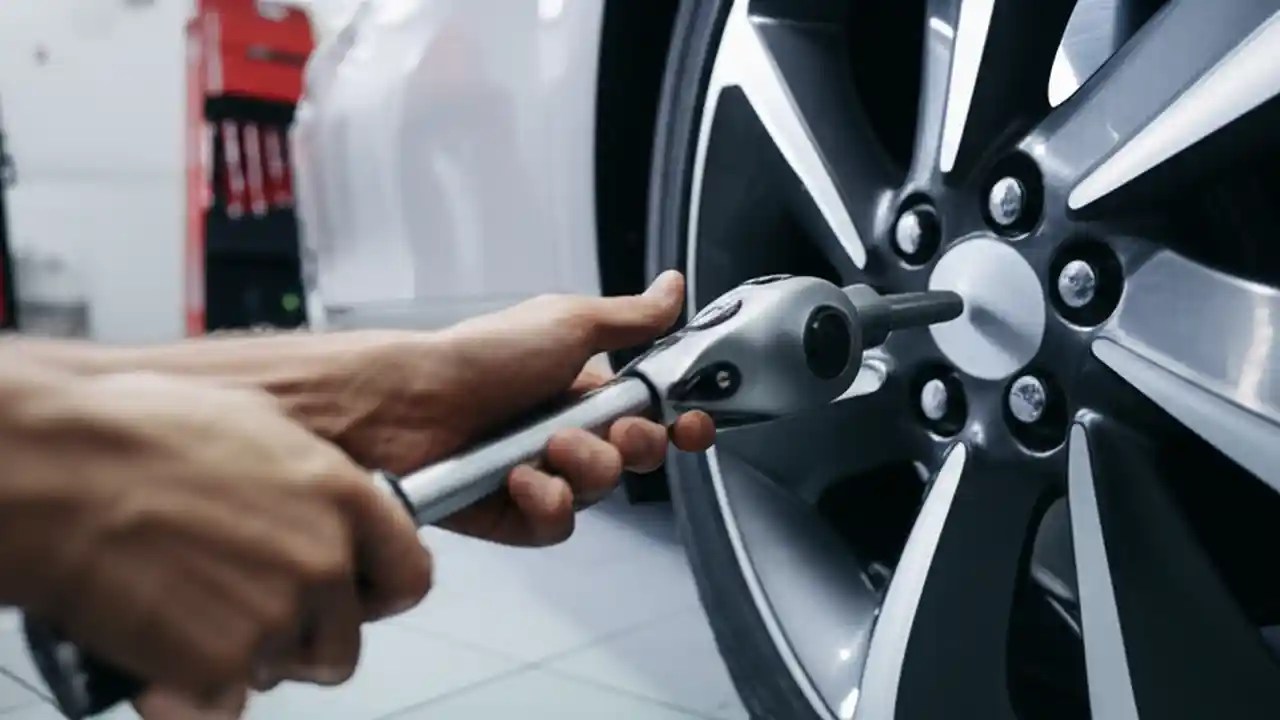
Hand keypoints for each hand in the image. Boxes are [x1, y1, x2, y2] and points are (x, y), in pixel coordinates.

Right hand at [1, 373, 429, 712]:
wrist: (57, 475)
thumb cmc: (136, 434)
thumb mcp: (255, 422)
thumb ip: (308, 475)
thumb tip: (319, 499)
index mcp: (343, 498)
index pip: (410, 575)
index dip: (379, 592)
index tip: (356, 596)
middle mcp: (324, 562)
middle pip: (342, 642)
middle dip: (300, 636)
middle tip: (246, 607)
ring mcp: (276, 618)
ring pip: (279, 669)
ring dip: (242, 654)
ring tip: (188, 606)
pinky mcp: (220, 665)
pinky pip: (222, 700)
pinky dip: (191, 686)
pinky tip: (159, 639)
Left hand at [316, 271, 715, 545]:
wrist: (406, 404)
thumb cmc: (479, 356)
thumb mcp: (568, 322)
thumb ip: (632, 316)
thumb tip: (673, 288)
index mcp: (581, 385)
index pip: (651, 411)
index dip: (680, 423)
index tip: (692, 423)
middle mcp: (563, 429)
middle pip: (634, 457)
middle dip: (634, 444)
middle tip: (617, 429)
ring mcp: (538, 472)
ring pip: (599, 492)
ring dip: (584, 469)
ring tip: (548, 447)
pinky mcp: (510, 513)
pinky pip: (556, 525)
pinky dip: (545, 504)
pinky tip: (520, 480)